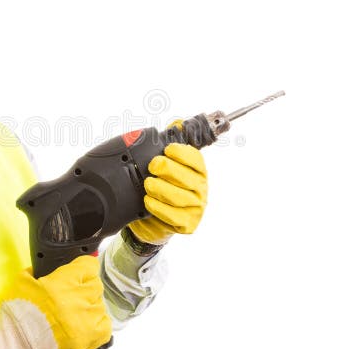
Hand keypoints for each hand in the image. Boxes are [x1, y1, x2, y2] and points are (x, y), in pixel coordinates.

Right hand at [0, 255, 111, 348]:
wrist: (17, 346)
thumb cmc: (19, 312)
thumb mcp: (23, 281)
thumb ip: (36, 271)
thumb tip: (41, 267)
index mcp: (64, 282)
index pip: (89, 265)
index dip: (83, 267)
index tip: (77, 271)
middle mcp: (80, 299)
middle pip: (95, 285)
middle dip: (85, 287)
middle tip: (71, 295)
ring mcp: (87, 320)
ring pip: (100, 305)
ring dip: (90, 306)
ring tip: (75, 312)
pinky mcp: (89, 339)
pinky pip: (105, 325)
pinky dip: (97, 323)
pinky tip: (85, 324)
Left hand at [128, 121, 208, 244]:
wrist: (153, 219)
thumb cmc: (162, 188)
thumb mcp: (166, 165)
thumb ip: (171, 144)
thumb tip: (177, 124)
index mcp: (198, 171)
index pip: (196, 159)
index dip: (182, 153)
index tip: (167, 149)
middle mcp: (200, 188)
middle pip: (188, 177)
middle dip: (168, 169)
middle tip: (153, 166)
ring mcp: (196, 208)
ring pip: (180, 197)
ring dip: (161, 189)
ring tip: (148, 184)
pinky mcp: (187, 224)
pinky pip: (174, 216)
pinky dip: (159, 208)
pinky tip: (148, 201)